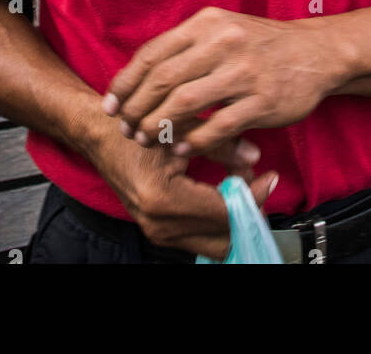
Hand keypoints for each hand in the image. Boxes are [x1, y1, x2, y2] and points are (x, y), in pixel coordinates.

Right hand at [88, 122, 277, 258]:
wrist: (100, 135)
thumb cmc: (133, 127)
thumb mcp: (179, 129)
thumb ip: (220, 144)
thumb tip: (255, 156)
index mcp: (165, 200)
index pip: (225, 212)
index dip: (254, 196)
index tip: (271, 178)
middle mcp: (160, 224)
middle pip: (222, 238)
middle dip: (247, 214)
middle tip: (261, 186)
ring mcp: (158, 232)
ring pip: (213, 242)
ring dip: (233, 218)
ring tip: (244, 187)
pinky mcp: (158, 231)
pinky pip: (199, 237)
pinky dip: (217, 220)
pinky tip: (224, 193)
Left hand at [103, 6, 345, 153]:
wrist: (315, 52)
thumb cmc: (259, 44)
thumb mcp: (222, 28)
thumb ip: (185, 46)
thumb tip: (139, 75)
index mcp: (206, 23)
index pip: (153, 53)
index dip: (126, 82)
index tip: (111, 104)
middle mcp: (222, 42)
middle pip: (163, 79)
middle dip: (137, 108)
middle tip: (125, 128)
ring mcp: (243, 71)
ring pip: (185, 102)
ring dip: (159, 125)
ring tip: (147, 139)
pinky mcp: (262, 100)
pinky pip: (218, 125)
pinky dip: (194, 140)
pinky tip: (181, 149)